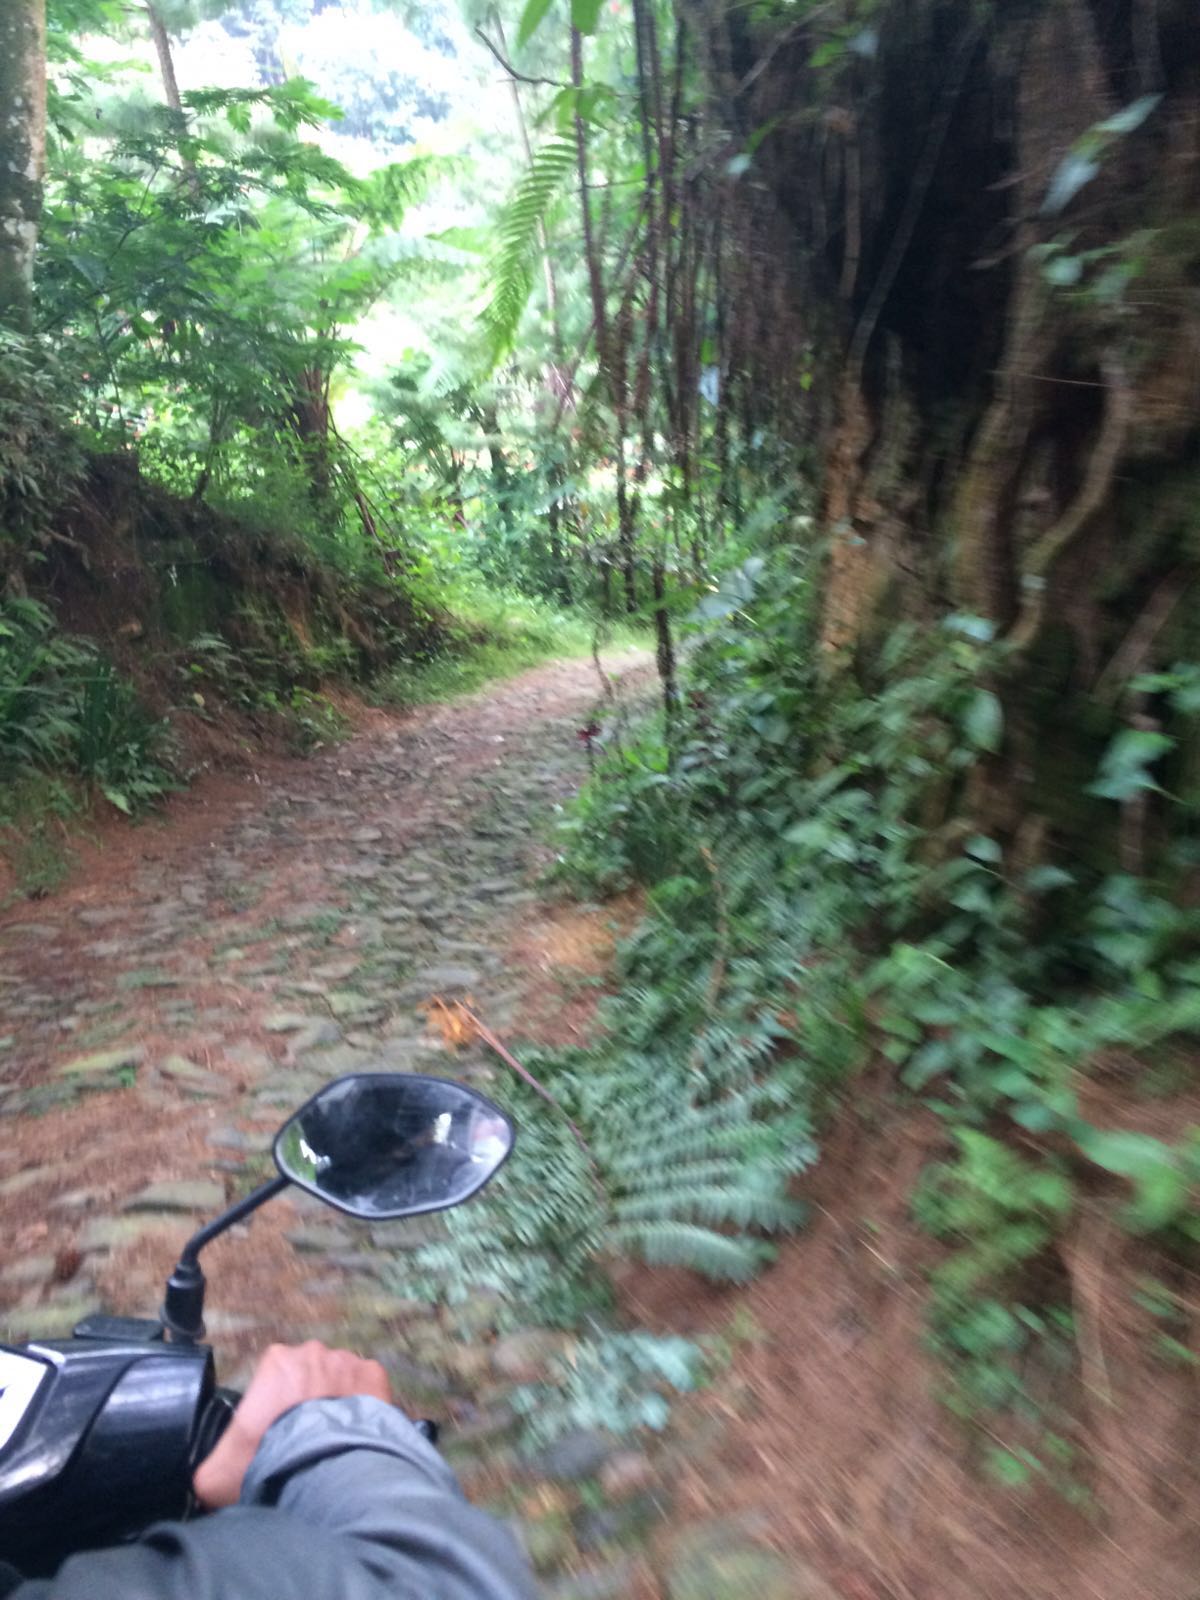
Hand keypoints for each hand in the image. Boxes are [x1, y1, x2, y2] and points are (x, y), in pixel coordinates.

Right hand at [193, 1339, 393, 1508]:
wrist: (322, 1467)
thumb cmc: (266, 1459)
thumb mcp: (216, 1473)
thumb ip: (211, 1466)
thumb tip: (204, 1482)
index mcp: (275, 1361)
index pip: (272, 1379)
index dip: (273, 1408)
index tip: (276, 1436)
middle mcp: (312, 1351)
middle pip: (308, 1376)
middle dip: (307, 1402)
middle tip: (306, 1441)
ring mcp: (347, 1361)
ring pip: (339, 1381)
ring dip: (336, 1404)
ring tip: (335, 1441)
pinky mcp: (376, 1375)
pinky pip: (368, 1388)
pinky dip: (365, 1407)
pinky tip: (358, 1435)